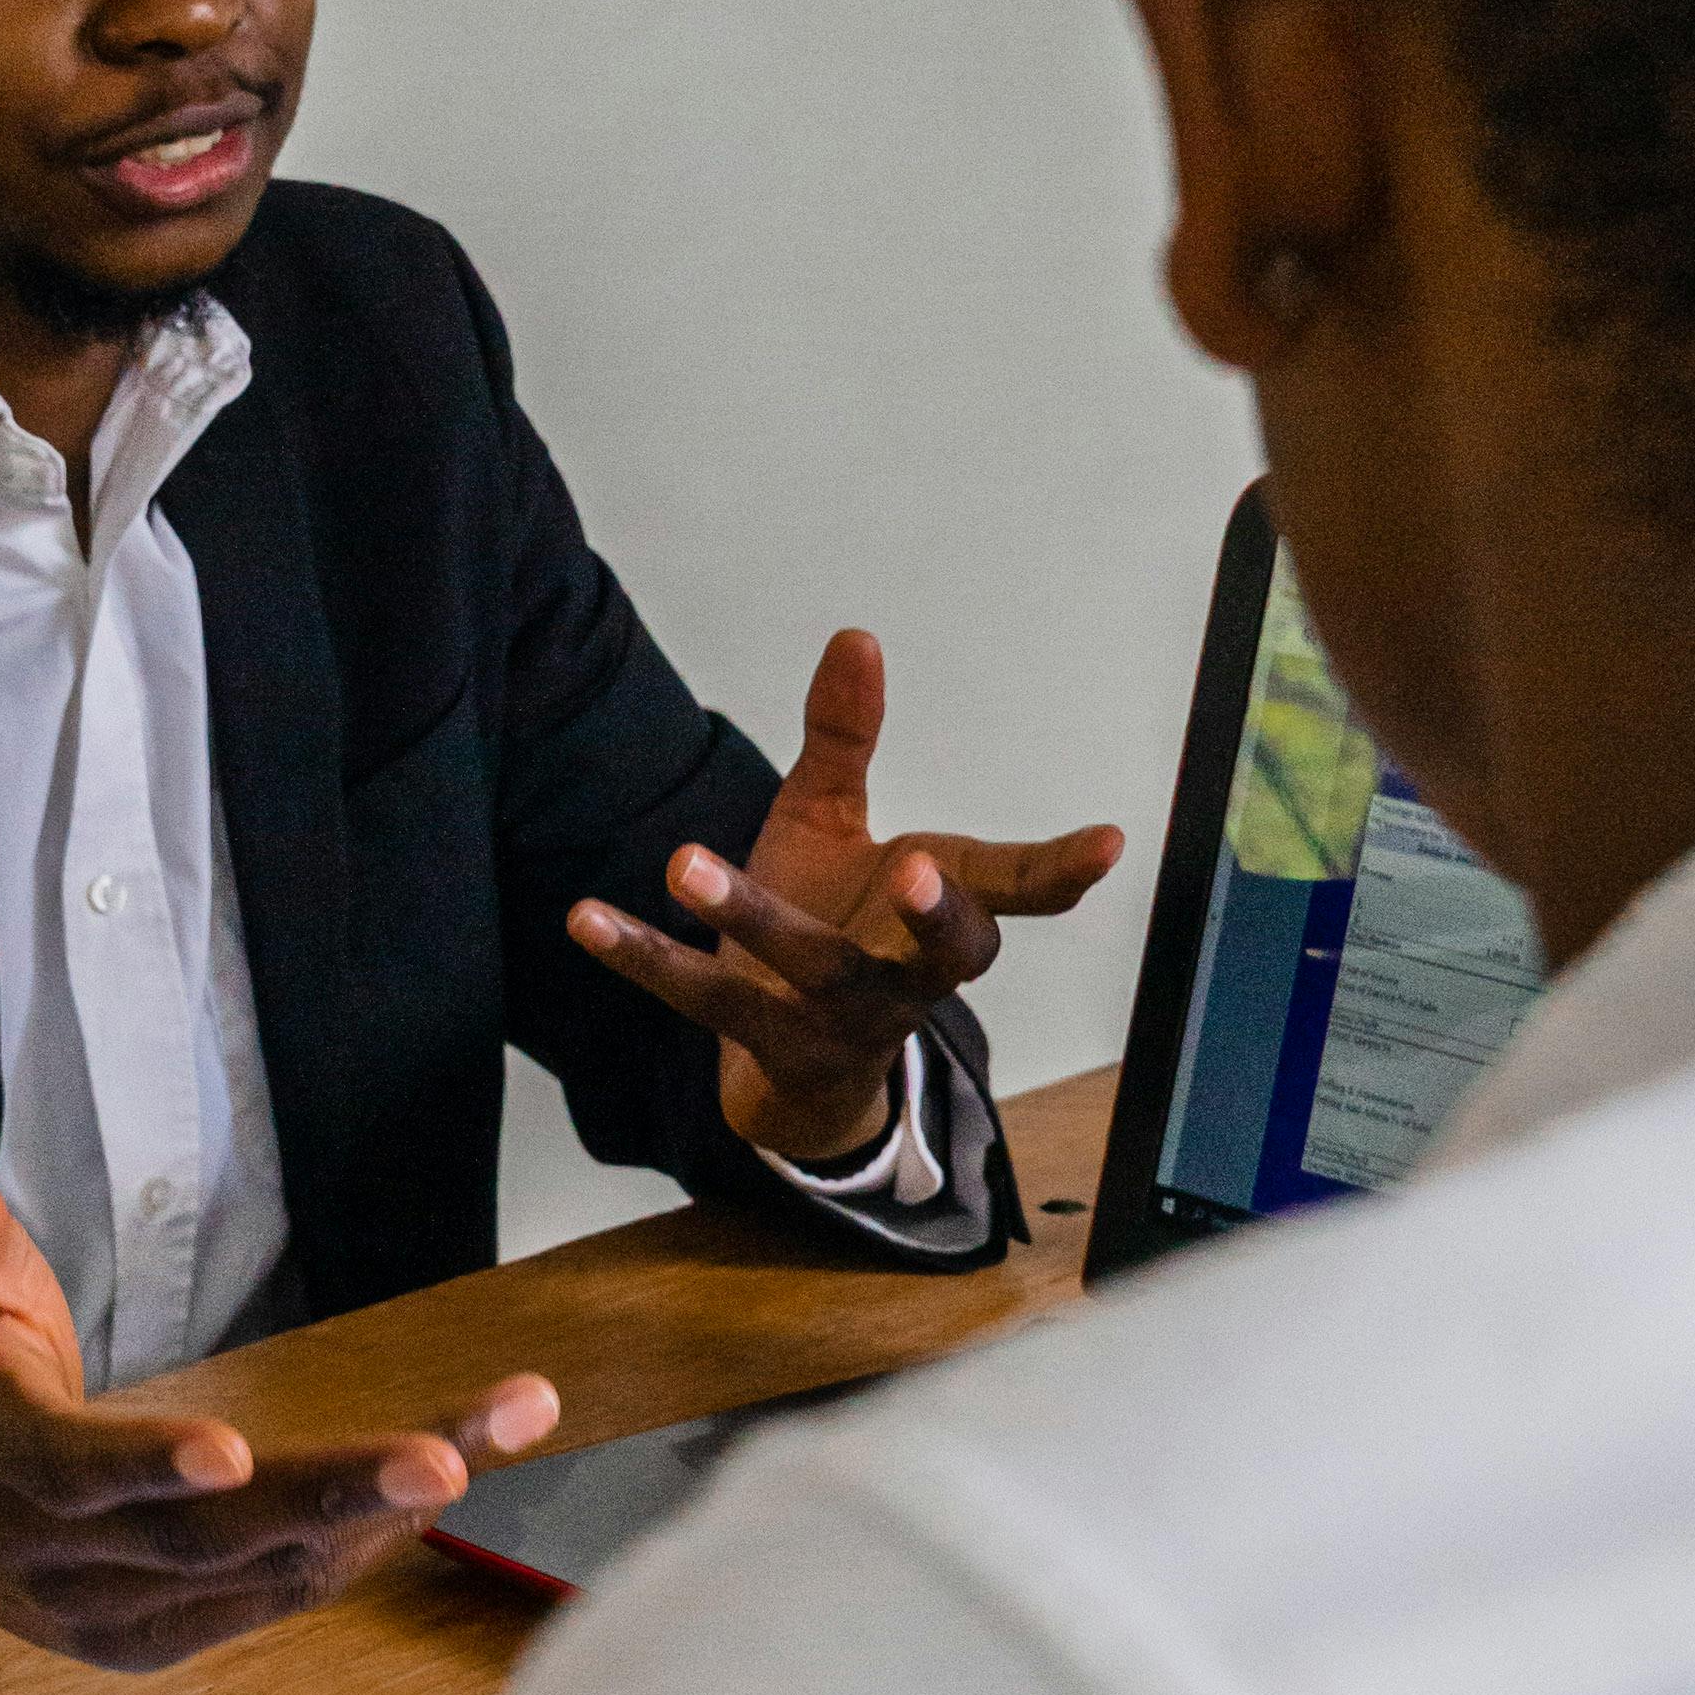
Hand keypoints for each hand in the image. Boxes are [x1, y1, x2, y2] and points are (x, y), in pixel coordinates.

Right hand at [0, 1149, 558, 1669]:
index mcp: (4, 1463)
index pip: (77, 1471)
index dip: (148, 1464)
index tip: (228, 1449)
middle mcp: (67, 1558)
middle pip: (209, 1538)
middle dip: (335, 1494)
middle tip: (447, 1455)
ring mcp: (119, 1613)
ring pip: (268, 1569)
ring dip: (387, 1509)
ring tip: (498, 1428)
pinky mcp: (164, 1638)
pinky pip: (280, 1594)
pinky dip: (362, 1540)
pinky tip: (446, 1477)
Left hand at [566, 628, 1124, 1164]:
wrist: (792, 1061)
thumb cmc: (832, 921)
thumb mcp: (838, 825)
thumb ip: (846, 738)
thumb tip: (855, 634)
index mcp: (940, 918)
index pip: (1014, 893)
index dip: (1063, 870)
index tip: (1109, 842)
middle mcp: (906, 977)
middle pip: (941, 956)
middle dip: (934, 915)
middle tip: (918, 866)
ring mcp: (839, 1017)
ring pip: (805, 971)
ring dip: (747, 915)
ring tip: (683, 860)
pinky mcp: (766, 1041)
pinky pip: (700, 998)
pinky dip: (642, 956)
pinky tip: (584, 917)